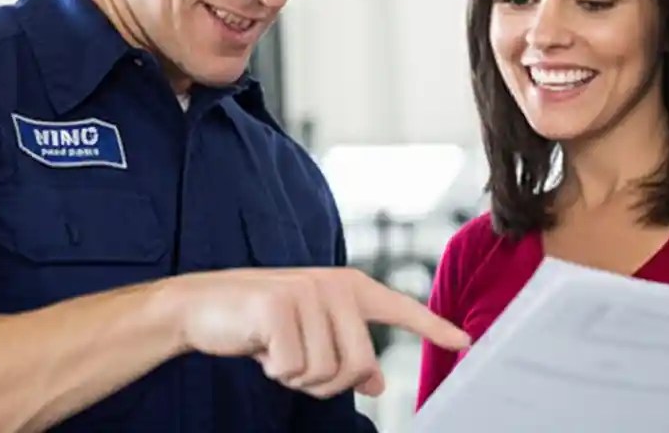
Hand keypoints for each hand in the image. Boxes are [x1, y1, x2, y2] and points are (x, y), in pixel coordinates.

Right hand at [167, 267, 469, 398]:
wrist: (203, 307)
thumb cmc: (261, 325)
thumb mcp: (309, 339)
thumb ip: (346, 354)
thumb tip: (378, 384)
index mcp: (348, 288)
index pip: (400, 309)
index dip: (433, 327)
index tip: (466, 342)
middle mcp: (334, 285)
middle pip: (359, 363)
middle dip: (328, 382)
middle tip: (295, 366)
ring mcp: (308, 292)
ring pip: (327, 371)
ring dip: (298, 378)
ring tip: (277, 353)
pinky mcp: (280, 306)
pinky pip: (294, 367)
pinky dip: (274, 371)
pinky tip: (259, 348)